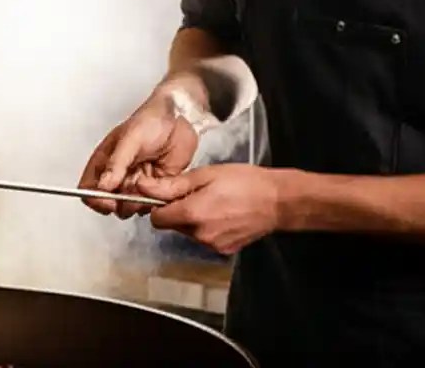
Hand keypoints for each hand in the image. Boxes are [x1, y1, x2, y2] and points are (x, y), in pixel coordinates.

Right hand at [78, 93, 199, 218]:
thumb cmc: (150, 121)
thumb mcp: (130, 139)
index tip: (109, 202)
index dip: (95, 200)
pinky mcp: (156, 188)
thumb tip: (103, 185)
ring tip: (150, 185)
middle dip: (121, 203)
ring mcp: (137, 183)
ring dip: (139, 203)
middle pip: (110, 203)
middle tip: (135, 191)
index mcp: (104, 163)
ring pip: (131, 208)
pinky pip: (151, 204)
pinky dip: (156, 201)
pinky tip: (161, 186)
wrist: (179, 119)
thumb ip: (116, 163)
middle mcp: (118, 176)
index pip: (89, 190)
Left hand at [137, 164, 282, 255]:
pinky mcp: (224, 250)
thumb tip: (145, 187)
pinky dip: (208, 227)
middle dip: (178, 210)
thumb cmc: (247, 183)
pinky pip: (205, 238)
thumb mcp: (206, 175)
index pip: (157, 218)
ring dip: (193, 218)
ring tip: (214, 202)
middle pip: (173, 225)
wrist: (279, 201)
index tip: (168, 194)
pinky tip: (223, 213)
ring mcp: (213, 245)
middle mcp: (201, 234)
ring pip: (188, 232)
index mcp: (193, 214)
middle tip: (198, 193)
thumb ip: (172, 185)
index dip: (159, 205)